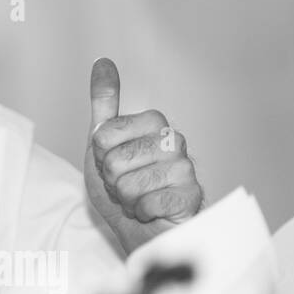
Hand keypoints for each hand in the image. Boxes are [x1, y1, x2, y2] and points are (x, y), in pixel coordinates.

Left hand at [83, 57, 203, 253]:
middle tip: (129, 185)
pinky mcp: (192, 197)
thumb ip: (104, 103)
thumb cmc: (126, 188)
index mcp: (154, 123)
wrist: (145, 232)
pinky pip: (147, 203)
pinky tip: (154, 211)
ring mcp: (186, 168)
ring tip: (141, 198)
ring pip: (129, 183)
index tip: (115, 164)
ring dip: (127, 199)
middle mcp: (174, 140)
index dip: (101, 157)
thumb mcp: (104, 143)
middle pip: (114, 160)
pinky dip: (142, 213)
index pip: (103, 135)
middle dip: (113, 180)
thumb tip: (103, 62)